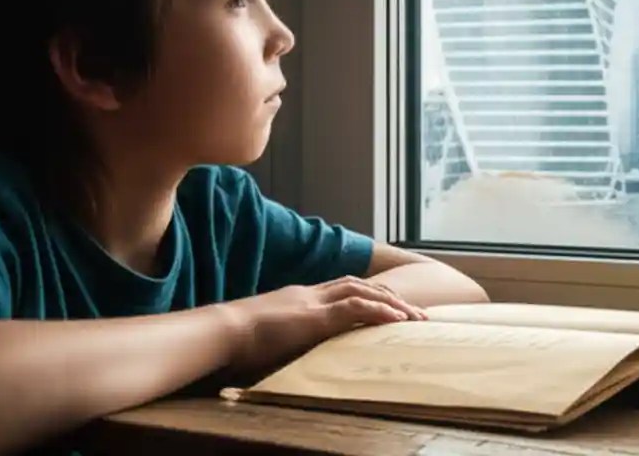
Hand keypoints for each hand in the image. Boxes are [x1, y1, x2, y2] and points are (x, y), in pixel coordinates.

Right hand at [222, 275, 426, 376]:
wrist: (222, 330)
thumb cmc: (237, 339)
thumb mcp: (268, 335)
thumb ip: (285, 337)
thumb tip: (290, 352)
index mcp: (300, 297)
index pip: (341, 289)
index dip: (368, 295)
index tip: (389, 305)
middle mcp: (310, 293)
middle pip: (359, 286)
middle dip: (389, 297)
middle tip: (414, 312)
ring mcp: (313, 302)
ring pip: (363, 292)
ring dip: (393, 303)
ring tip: (416, 317)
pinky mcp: (314, 317)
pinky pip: (355, 308)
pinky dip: (380, 311)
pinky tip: (398, 319)